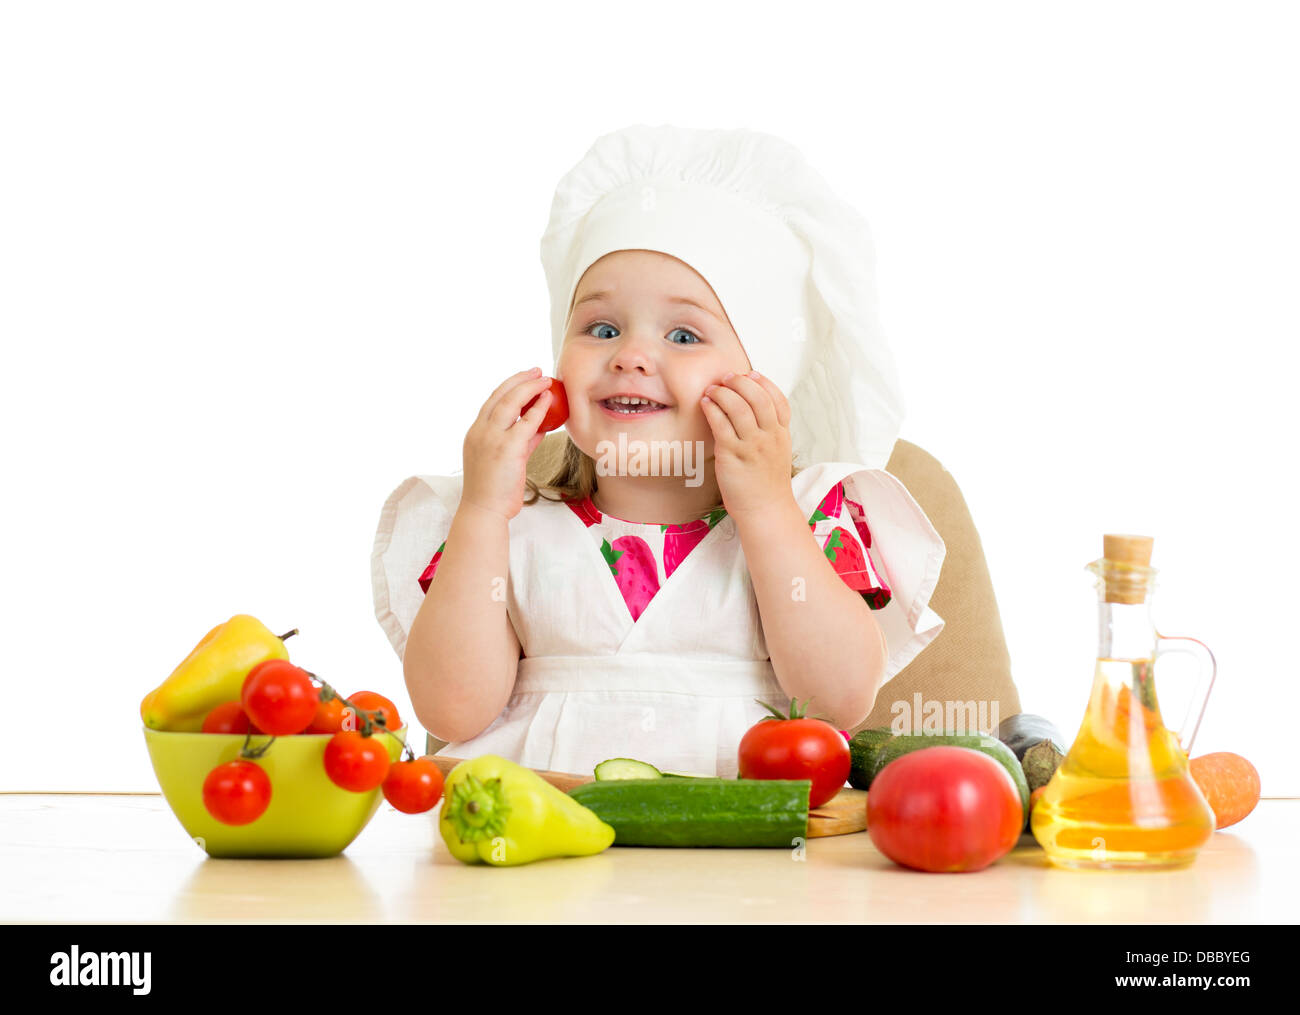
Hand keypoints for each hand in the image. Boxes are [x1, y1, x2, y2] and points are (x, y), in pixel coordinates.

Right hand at [460, 368, 554, 521]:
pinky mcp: (507, 448)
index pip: (492, 401)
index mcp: (475, 432)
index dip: (509, 386)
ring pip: (511, 402)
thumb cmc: (494, 490)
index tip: (524, 378)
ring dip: (530, 387)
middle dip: (520, 379)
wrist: (484, 510)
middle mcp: (480, 431)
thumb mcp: (504, 460)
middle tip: (537, 371)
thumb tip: (537, 427)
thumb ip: (519, 441)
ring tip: (545, 380)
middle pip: (500, 395)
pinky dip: (539, 409)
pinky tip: (548, 401)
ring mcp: (492, 438)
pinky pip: (526, 423)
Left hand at [700, 370, 794, 518]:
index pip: (778, 399)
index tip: (750, 373)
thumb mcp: (777, 452)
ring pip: (738, 407)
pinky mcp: (733, 455)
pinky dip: (712, 409)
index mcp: (781, 434)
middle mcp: (769, 436)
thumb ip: (769, 430)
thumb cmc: (766, 482)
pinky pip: (721, 424)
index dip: (763, 382)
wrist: (765, 510)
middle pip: (757, 397)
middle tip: (726, 377)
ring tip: (712, 390)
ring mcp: (752, 445)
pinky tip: (706, 404)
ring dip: (723, 393)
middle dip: (740, 381)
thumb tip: (751, 407)